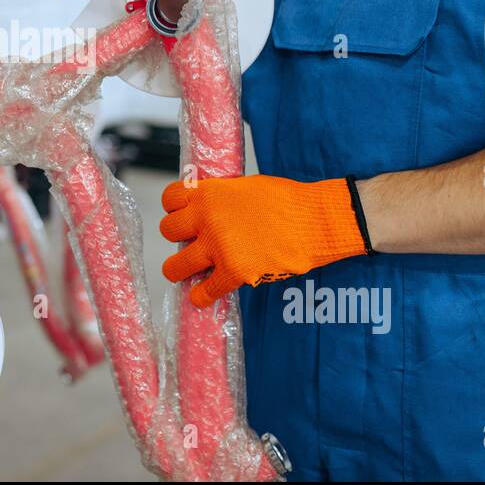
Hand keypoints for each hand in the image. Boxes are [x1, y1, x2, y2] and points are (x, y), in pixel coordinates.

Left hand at [159, 175, 370, 307]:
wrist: (315, 221)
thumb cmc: (288, 201)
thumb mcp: (247, 187)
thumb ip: (222, 199)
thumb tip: (209, 210)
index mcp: (210, 193)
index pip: (170, 199)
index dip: (175, 209)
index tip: (183, 217)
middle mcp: (207, 218)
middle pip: (168, 231)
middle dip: (178, 238)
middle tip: (193, 243)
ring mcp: (218, 247)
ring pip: (175, 266)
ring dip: (179, 270)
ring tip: (185, 273)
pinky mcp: (234, 272)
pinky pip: (204, 291)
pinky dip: (201, 297)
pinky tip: (203, 296)